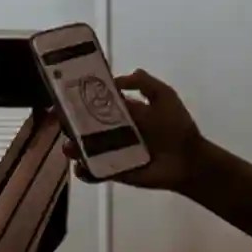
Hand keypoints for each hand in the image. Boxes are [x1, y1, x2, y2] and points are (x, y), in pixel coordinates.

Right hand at [60, 68, 204, 192]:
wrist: (189, 160)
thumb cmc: (177, 127)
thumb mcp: (164, 96)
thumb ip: (144, 83)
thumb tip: (115, 79)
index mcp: (123, 112)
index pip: (96, 103)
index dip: (79, 100)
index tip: (64, 97)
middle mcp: (113, 131)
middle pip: (84, 127)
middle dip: (70, 124)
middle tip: (62, 123)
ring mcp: (112, 153)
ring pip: (84, 150)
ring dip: (73, 148)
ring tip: (70, 147)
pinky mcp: (115, 172)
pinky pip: (94, 172)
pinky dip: (84, 172)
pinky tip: (81, 167)